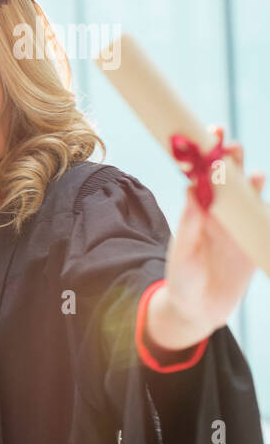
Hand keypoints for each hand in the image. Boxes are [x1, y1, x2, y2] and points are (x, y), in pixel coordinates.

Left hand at [150, 140, 265, 350]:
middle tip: (232, 146)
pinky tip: (266, 205)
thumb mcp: (183, 251)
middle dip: (232, 161)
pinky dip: (268, 213)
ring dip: (251, 186)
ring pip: (249, 200)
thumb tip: (191, 190)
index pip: (203, 175)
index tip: (211, 132)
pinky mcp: (254, 246)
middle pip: (229, 181)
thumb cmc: (183, 279)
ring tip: (252, 177)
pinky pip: (264, 225)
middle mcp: (220, 215)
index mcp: (198, 211)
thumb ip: (190, 224)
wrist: (197, 311)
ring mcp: (239, 230)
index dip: (208, 153)